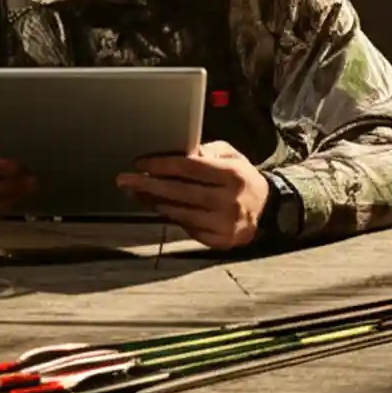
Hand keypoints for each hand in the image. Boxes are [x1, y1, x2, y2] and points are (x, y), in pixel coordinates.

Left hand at [115, 141, 269, 250]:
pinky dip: (171, 217)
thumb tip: (176, 152)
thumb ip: (204, 151)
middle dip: (148, 184)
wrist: (266, 209)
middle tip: (125, 180)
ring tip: (136, 193)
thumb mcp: (230, 155)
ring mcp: (224, 223)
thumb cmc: (241, 177)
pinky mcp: (220, 240)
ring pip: (180, 212)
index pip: (188, 167)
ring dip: (154, 202)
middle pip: (179, 191)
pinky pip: (188, 228)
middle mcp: (229, 200)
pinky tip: (158, 207)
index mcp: (232, 175)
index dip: (161, 165)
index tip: (140, 163)